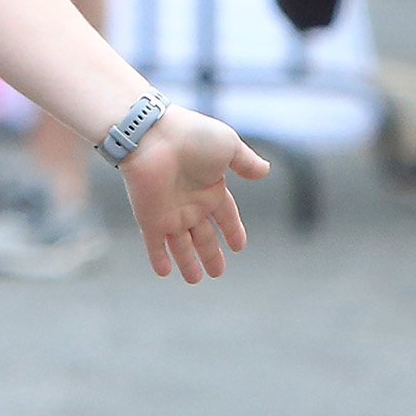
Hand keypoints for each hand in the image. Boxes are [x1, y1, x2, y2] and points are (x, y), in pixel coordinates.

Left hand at [116, 107, 269, 281]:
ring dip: (187, 262)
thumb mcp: (228, 145)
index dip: (232, 230)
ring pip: (180, 244)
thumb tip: (265, 170)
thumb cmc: (192, 136)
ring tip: (195, 279)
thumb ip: (245, 161)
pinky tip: (164, 272)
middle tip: (218, 273)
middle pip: (204, 235)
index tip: (239, 246)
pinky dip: (158, 258)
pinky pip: (154, 244)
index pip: (225, 215)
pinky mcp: (150, 218)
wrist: (153, 136)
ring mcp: (169, 212)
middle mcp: (191, 202)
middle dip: (211, 254)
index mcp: (211, 187)